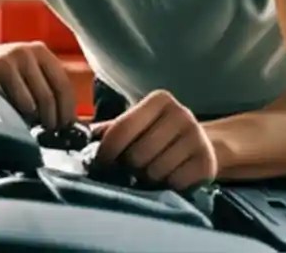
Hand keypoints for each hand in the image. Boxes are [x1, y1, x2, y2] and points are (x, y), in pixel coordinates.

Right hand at [0, 40, 76, 129]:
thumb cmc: (1, 71)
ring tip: (23, 119)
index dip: (67, 110)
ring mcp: (3, 64)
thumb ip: (47, 85)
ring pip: (28, 106)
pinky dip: (9, 117)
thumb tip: (69, 120)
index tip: (66, 126)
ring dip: (28, 120)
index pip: (63, 85)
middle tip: (47, 131)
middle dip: (50, 121)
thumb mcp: (27, 67)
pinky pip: (6, 107)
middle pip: (47, 98)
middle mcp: (23, 53)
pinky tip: (5, 113)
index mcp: (39, 50)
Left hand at [89, 89, 217, 190]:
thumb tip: (79, 136)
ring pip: (154, 170)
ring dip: (147, 178)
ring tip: (150, 171)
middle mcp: (181, 114)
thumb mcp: (138, 123)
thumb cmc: (159, 134)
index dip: (106, 151)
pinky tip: (168, 177)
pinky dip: (166, 186)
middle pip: (137, 154)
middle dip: (129, 167)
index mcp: (159, 100)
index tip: (100, 163)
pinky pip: (174, 183)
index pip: (122, 128)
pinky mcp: (207, 162)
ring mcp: (197, 138)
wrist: (203, 144)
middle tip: (131, 168)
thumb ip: (111, 128)